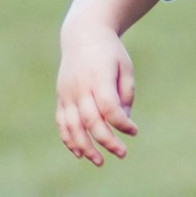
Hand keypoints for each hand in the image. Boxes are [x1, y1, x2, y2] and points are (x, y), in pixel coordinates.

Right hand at [56, 22, 140, 162]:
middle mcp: (80, 87)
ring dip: (85, 147)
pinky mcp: (61, 97)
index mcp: (99, 77)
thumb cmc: (110, 53)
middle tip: (122, 154)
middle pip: (91, 121)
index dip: (122, 123)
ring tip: (99, 161)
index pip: (109, 107)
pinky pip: (62, 122)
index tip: (134, 131)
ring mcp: (67, 93)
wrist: (83, 35)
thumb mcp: (125, 67)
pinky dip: (69, 139)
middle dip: (107, 141)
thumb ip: (125, 94)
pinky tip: (80, 153)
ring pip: (72, 126)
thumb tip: (122, 121)